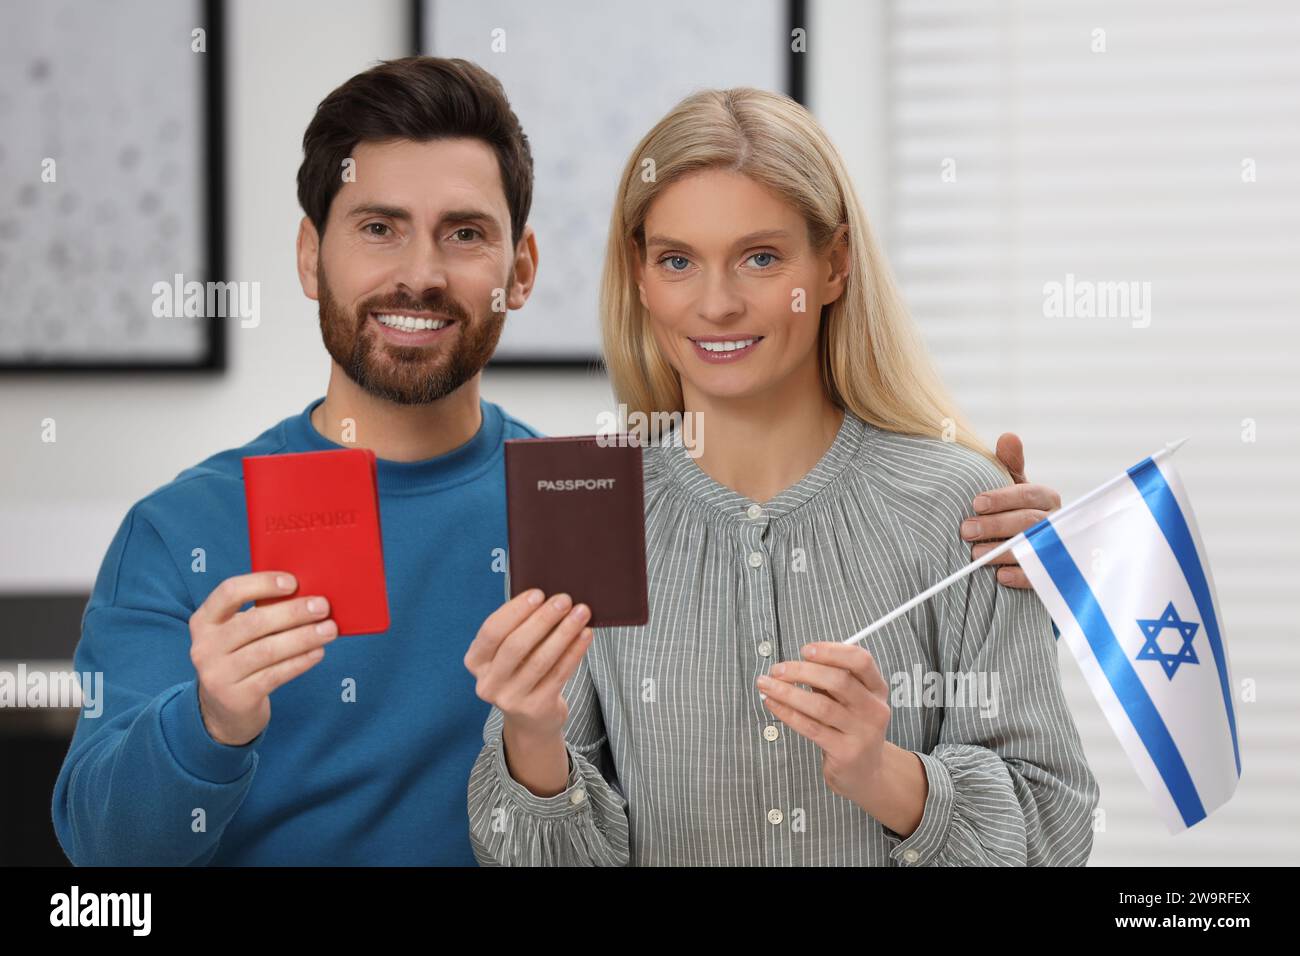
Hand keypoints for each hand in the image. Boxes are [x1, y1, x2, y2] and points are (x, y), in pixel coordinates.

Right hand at [189, 571, 338, 745]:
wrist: (225, 710)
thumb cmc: (242, 656)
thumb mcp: (240, 632)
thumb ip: (262, 612)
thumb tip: (308, 596)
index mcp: (204, 620)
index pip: (229, 592)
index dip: (262, 583)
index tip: (293, 582)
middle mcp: (205, 646)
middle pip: (254, 623)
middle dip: (293, 612)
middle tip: (322, 606)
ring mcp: (218, 674)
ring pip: (267, 650)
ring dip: (303, 637)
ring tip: (330, 630)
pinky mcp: (237, 697)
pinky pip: (275, 675)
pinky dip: (300, 662)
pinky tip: (318, 652)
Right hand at [463, 590, 593, 795]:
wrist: (530, 720)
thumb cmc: (521, 671)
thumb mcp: (509, 653)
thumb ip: (519, 628)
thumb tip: (549, 597)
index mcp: (475, 662)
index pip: (492, 631)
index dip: (515, 611)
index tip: (538, 593)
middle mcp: (487, 683)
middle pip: (516, 645)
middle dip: (543, 619)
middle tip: (565, 599)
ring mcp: (510, 699)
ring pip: (540, 660)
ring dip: (564, 632)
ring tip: (581, 613)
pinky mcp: (535, 708)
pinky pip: (558, 674)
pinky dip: (574, 652)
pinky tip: (585, 635)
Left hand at [756, 642, 891, 806]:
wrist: (865, 773)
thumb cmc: (850, 728)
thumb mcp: (849, 701)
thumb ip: (830, 681)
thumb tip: (794, 664)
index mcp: (877, 689)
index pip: (861, 661)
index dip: (832, 651)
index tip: (805, 650)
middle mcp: (874, 709)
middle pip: (839, 681)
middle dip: (802, 671)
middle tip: (777, 669)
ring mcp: (861, 732)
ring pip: (821, 706)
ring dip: (788, 692)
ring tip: (765, 684)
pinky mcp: (845, 752)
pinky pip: (810, 727)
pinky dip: (787, 712)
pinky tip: (773, 703)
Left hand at [964, 432, 1061, 588]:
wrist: (1033, 548)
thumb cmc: (1017, 511)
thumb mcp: (1014, 487)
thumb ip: (1010, 465)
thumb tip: (1008, 436)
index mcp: (1047, 497)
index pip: (1028, 494)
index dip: (1003, 498)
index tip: (976, 502)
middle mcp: (1057, 522)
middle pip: (1029, 521)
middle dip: (996, 525)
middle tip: (966, 530)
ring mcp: (1059, 548)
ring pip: (1034, 549)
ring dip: (1003, 552)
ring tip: (975, 555)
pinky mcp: (1055, 574)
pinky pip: (1042, 576)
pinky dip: (1021, 576)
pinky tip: (1000, 577)